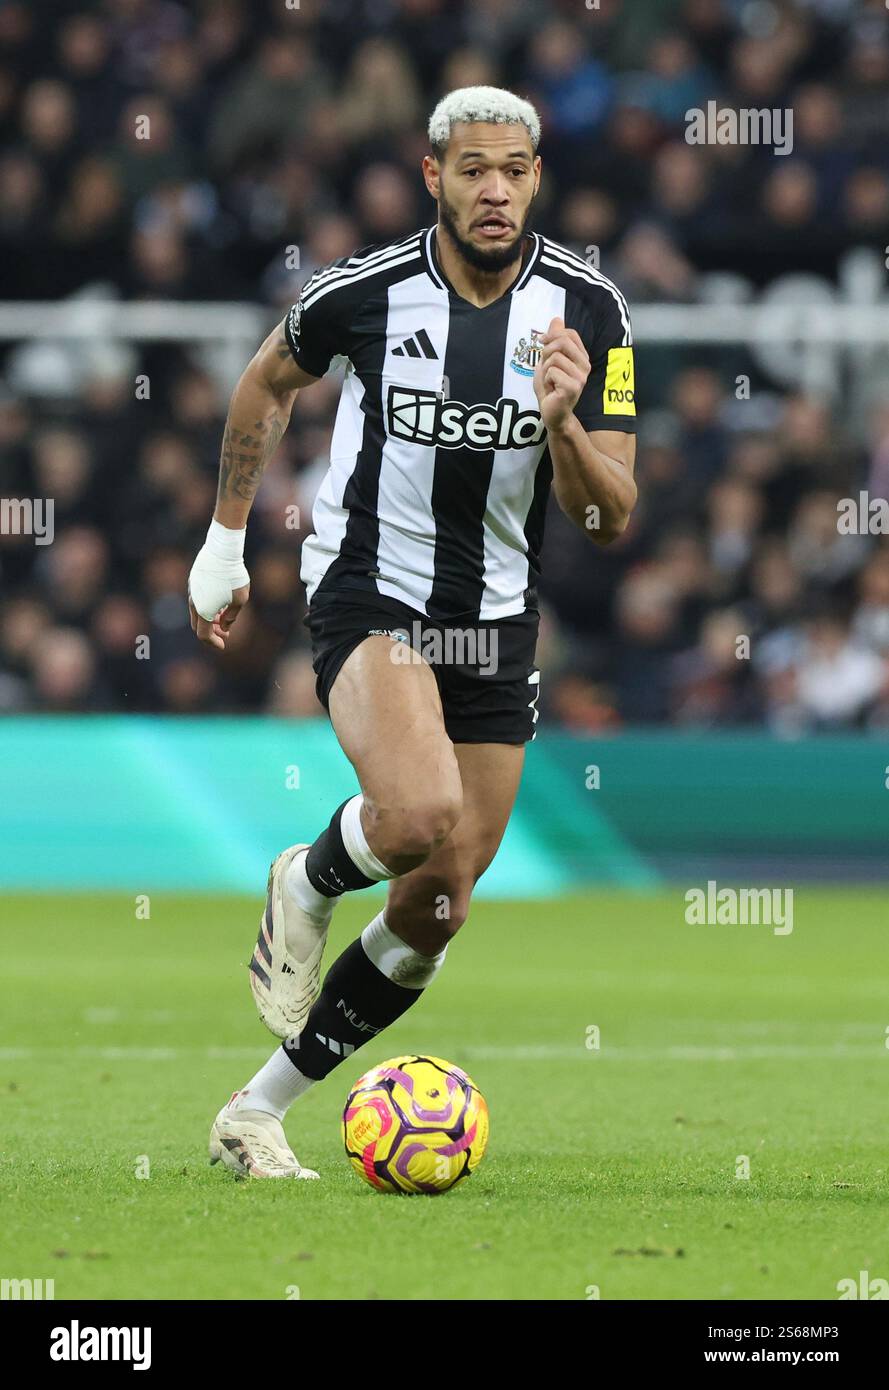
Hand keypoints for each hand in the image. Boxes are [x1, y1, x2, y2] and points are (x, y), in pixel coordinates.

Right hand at [188, 540, 249, 650]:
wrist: (223, 549)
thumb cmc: (233, 575)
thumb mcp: (240, 599)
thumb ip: (231, 616)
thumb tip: (225, 625)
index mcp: (203, 610)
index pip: (204, 635)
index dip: (214, 642)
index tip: (224, 644)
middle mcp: (194, 602)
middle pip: (198, 625)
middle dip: (211, 632)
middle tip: (225, 632)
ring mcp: (192, 590)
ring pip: (198, 611)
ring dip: (210, 618)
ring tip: (225, 616)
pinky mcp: (193, 580)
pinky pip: (198, 599)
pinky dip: (207, 606)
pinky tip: (220, 602)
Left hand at [533, 316, 589, 433]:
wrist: (552, 413)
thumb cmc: (551, 388)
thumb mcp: (549, 360)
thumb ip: (554, 340)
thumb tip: (557, 319)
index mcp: (581, 357)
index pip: (570, 334)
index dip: (552, 335)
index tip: (542, 343)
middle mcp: (585, 365)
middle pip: (562, 342)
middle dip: (546, 352)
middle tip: (545, 367)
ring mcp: (581, 377)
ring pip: (554, 358)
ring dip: (545, 370)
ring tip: (550, 381)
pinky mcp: (573, 387)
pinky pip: (552, 372)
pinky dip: (545, 380)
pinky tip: (551, 389)